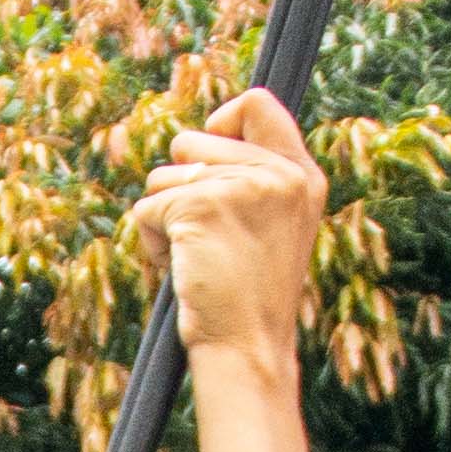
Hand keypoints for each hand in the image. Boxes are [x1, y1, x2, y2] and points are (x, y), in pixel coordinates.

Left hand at [133, 84, 324, 385]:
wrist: (248, 348)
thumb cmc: (250, 296)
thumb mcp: (273, 225)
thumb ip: (252, 177)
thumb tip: (199, 138)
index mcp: (303, 176)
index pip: (258, 103)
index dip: (222, 121)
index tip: (210, 159)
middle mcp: (279, 174)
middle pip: (193, 139)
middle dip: (182, 184)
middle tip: (207, 235)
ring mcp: (241, 186)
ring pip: (163, 173)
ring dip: (164, 215)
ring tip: (196, 255)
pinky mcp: (201, 205)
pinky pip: (147, 206)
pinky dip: (149, 240)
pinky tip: (180, 268)